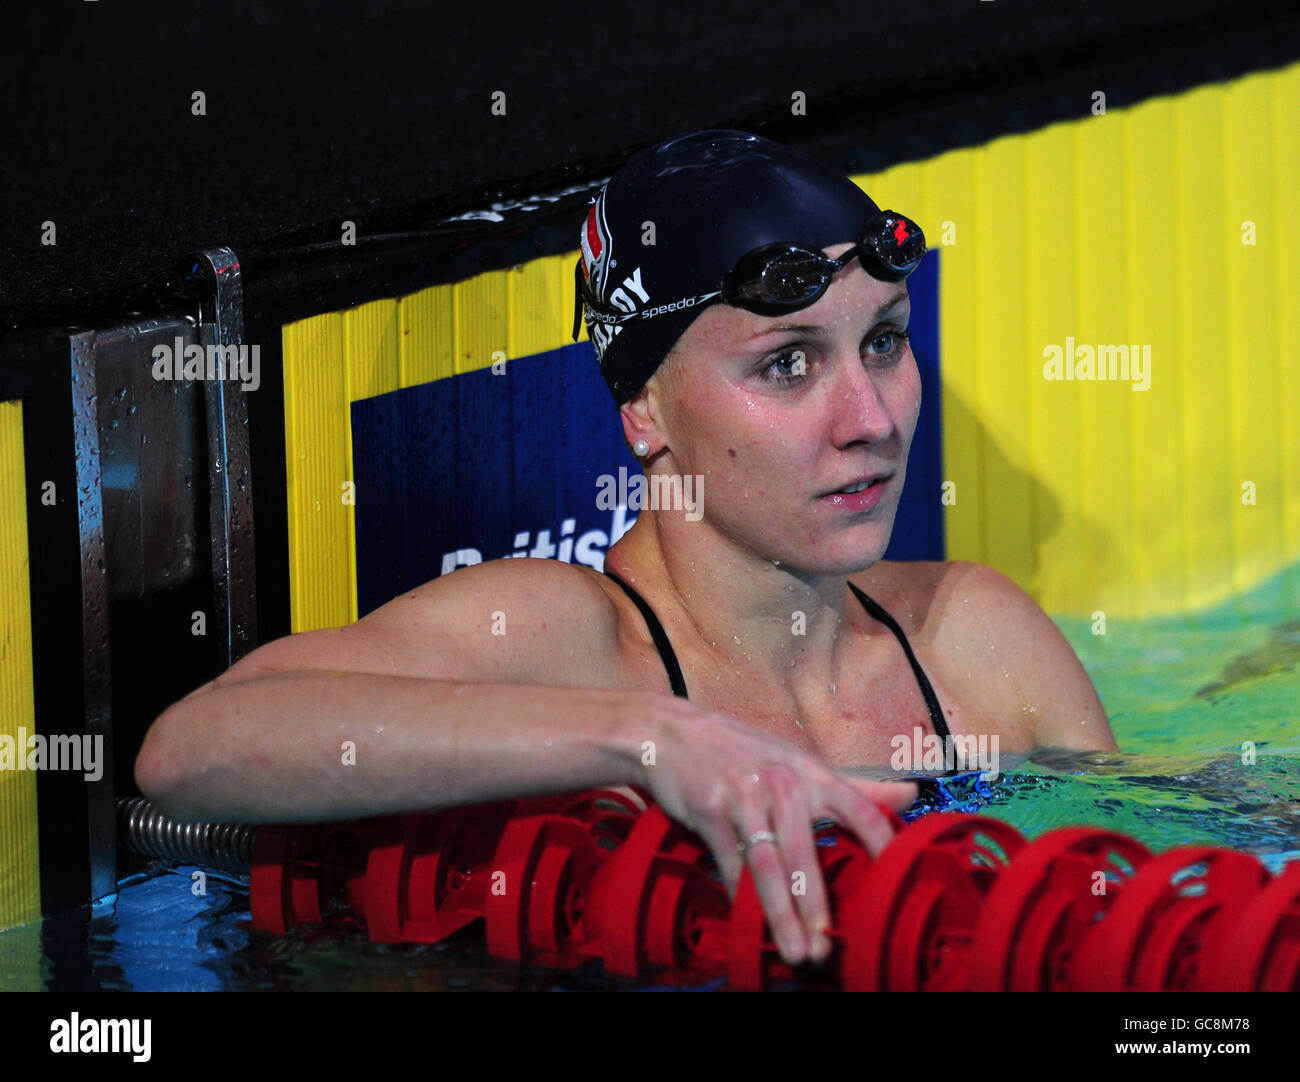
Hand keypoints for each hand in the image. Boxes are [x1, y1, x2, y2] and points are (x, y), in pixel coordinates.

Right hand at [632, 696, 917, 966]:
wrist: (670, 732)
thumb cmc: (743, 752)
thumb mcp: (798, 761)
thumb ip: (855, 785)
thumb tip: (912, 794)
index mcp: (810, 772)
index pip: (859, 807)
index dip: (882, 844)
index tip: (898, 884)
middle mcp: (781, 782)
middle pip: (806, 853)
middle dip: (817, 905)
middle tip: (829, 948)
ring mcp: (743, 795)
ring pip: (766, 865)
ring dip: (781, 915)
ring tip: (795, 953)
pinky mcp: (709, 808)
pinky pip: (728, 863)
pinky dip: (739, 898)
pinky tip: (748, 925)